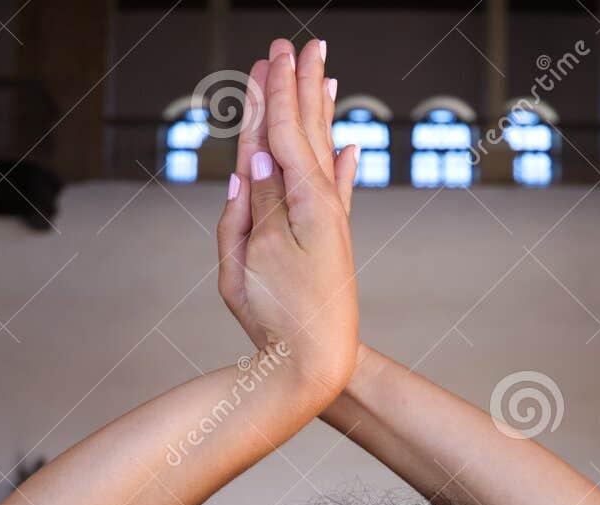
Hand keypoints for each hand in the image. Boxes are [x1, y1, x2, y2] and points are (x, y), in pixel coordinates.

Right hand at [215, 39, 360, 397]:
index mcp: (299, 201)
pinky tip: (352, 146)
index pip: (284, 132)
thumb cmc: (276, 318)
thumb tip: (254, 160)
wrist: (316, 364)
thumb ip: (250, 206)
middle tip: (299, 45)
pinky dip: (345, 168)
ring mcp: (330, 223)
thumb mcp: (247, 259)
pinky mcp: (334, 245)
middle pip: (308, 132)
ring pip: (324, 154)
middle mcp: (321, 204)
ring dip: (322, 114)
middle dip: (301, 87)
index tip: (273, 55)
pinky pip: (340, 194)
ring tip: (326, 74)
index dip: (277, 92)